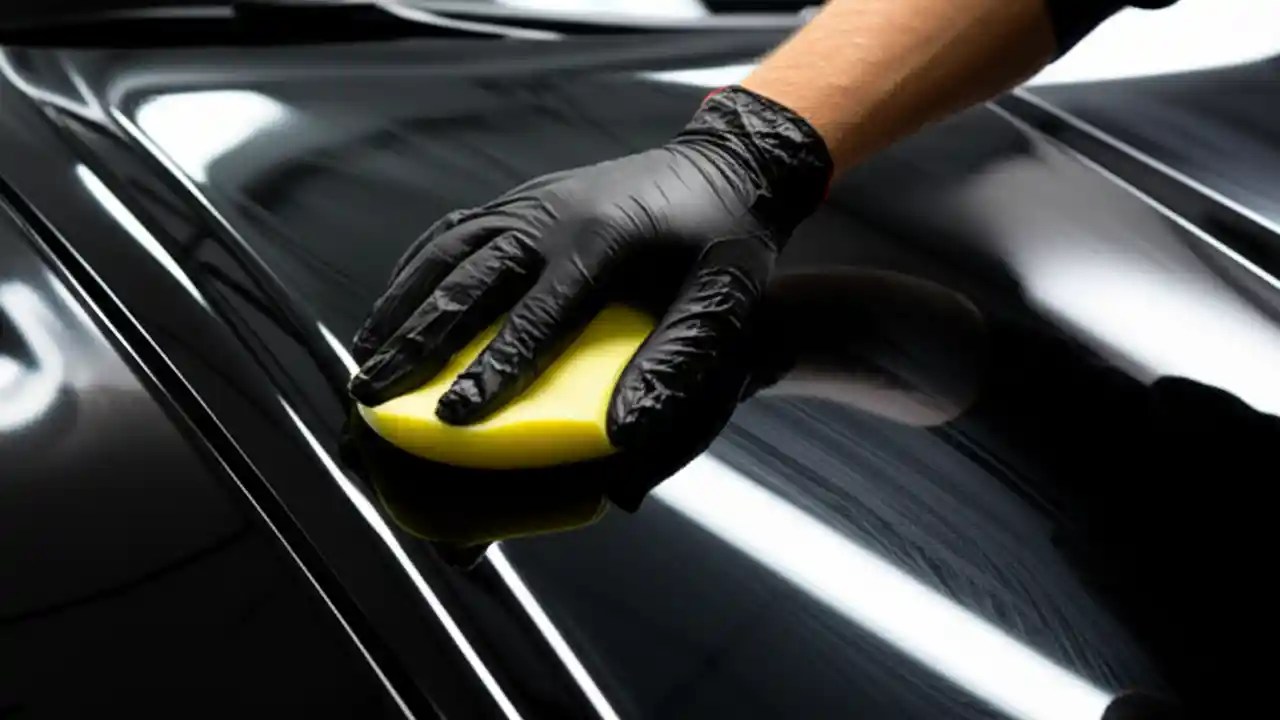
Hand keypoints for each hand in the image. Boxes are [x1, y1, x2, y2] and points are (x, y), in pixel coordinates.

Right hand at [349, 86, 830, 449]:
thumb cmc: (727, 246)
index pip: (535, 318)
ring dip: (399, 307)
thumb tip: (626, 435)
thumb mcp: (722, 303)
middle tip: (371, 396)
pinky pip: (452, 233)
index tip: (451, 419)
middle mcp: (552, 216)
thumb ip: (676, 364)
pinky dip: (413, 270)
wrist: (725, 166)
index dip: (491, 371)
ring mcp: (529, 202)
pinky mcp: (521, 199)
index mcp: (601, 243)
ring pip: (445, 254)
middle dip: (416, 344)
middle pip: (467, 283)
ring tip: (365, 359)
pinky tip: (393, 304)